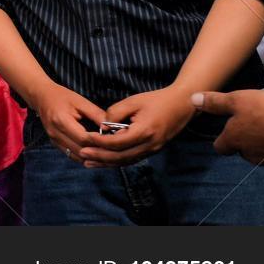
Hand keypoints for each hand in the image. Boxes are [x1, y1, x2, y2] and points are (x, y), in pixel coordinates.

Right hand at [27, 81, 106, 161]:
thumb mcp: (81, 101)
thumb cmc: (62, 96)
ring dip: (92, 157)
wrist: (41, 96)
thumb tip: (113, 128)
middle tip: (115, 150)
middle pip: (81, 150)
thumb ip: (97, 115)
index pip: (84, 139)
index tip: (114, 140)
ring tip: (107, 154)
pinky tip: (95, 153)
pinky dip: (85, 157)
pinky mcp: (55, 143)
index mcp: (61, 120)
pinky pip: (72, 155)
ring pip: (77, 157)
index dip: (100, 142)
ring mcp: (54, 140)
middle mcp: (55, 133)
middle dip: (99, 152)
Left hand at [79, 86, 195, 165]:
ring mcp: (152, 150)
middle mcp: (149, 145)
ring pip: (126, 161)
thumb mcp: (133, 101)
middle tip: (82, 153)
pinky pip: (132, 159)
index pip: (117, 142)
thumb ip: (115, 113)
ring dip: (107, 163)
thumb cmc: (156, 100)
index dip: (99, 142)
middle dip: (100, 157)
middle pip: (120, 156)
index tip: (85, 138)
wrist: (182, 105)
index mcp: (144, 131)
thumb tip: (102, 126)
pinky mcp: (152, 150)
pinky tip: (105, 160)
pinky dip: (117, 161)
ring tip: (88, 161)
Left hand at [193, 89, 263, 166]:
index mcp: (233, 141)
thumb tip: (193, 100)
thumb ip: (215, 103)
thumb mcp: (237, 100)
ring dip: (261, 143)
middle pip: (241, 151)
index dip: (223, 139)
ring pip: (259, 154)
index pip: (220, 147)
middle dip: (244, 140)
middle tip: (253, 123)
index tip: (229, 129)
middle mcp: (249, 155)